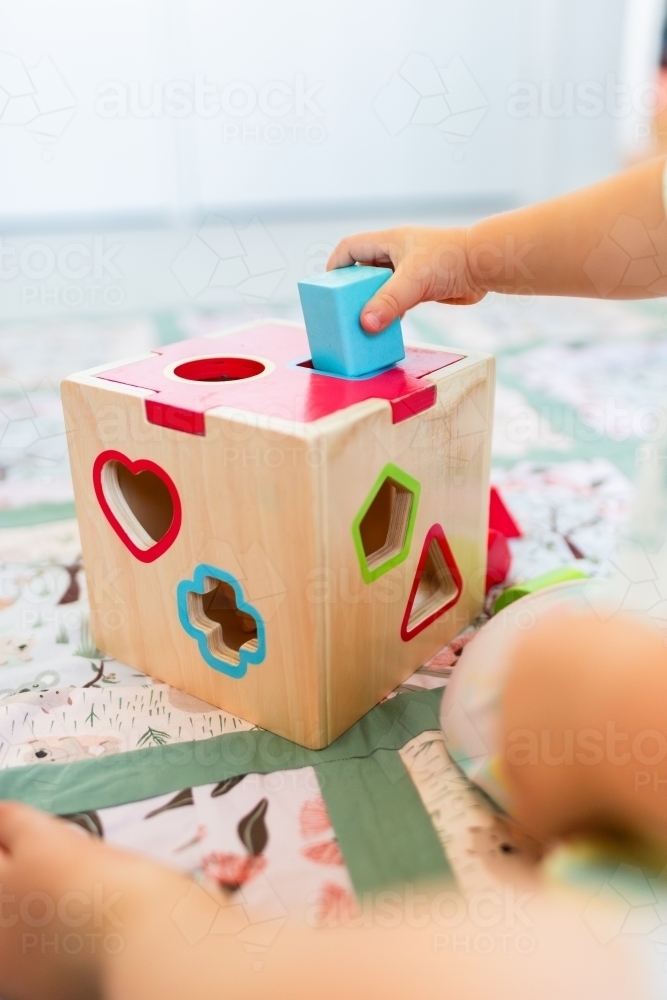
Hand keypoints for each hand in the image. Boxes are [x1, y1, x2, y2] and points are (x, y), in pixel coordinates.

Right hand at [327, 225, 486, 332]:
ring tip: (363, 325)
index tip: (328, 288)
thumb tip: (366, 324)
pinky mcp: (422, 287)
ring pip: (381, 288)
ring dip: (372, 305)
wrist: (485, 265)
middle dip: (352, 291)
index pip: (350, 248)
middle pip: (363, 271)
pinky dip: (390, 314)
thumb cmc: (450, 260)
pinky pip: (397, 301)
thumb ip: (388, 302)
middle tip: (344, 312)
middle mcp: (397, 254)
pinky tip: (388, 328)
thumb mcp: (413, 280)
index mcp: (389, 241)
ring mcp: (410, 271)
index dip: (335, 266)